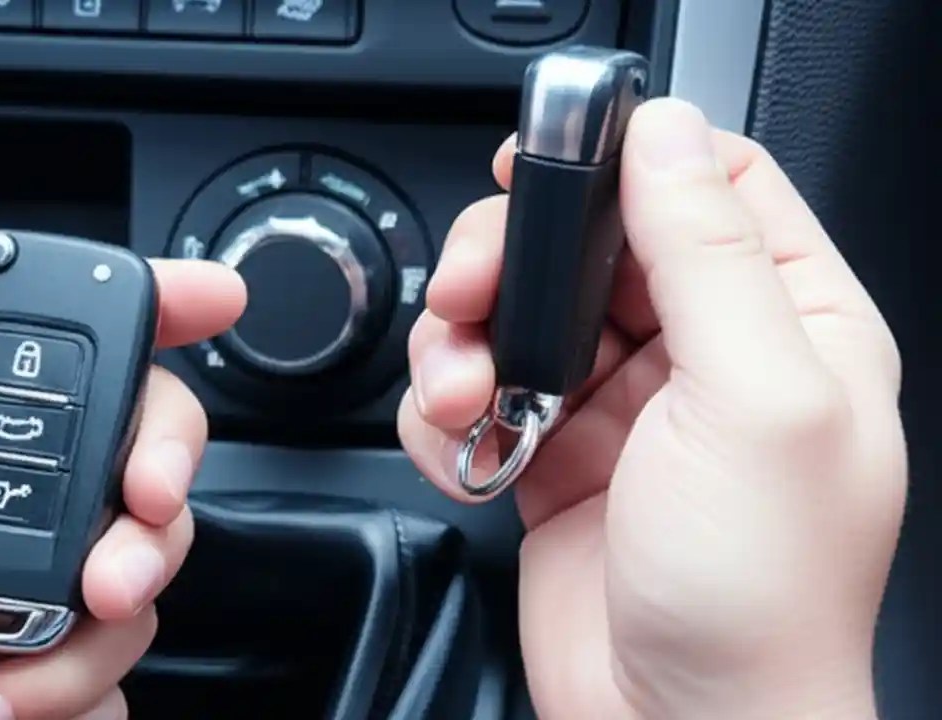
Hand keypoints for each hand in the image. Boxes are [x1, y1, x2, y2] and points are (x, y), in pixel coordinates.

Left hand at [0, 231, 246, 719]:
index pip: (55, 349)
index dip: (142, 311)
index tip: (213, 301)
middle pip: (136, 442)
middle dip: (157, 472)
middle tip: (141, 506)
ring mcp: (33, 596)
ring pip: (146, 556)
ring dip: (96, 616)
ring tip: (9, 664)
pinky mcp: (60, 672)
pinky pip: (130, 653)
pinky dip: (75, 687)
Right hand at [399, 99, 905, 718]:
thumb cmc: (755, 596)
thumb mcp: (756, 401)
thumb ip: (708, 254)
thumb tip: (665, 135)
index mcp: (786, 321)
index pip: (709, 185)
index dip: (623, 158)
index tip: (543, 168)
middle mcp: (699, 355)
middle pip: (584, 240)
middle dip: (509, 259)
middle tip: (470, 292)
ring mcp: (617, 406)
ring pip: (513, 312)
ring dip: (462, 342)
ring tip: (460, 394)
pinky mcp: (547, 454)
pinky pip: (472, 393)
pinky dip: (446, 414)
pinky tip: (467, 452)